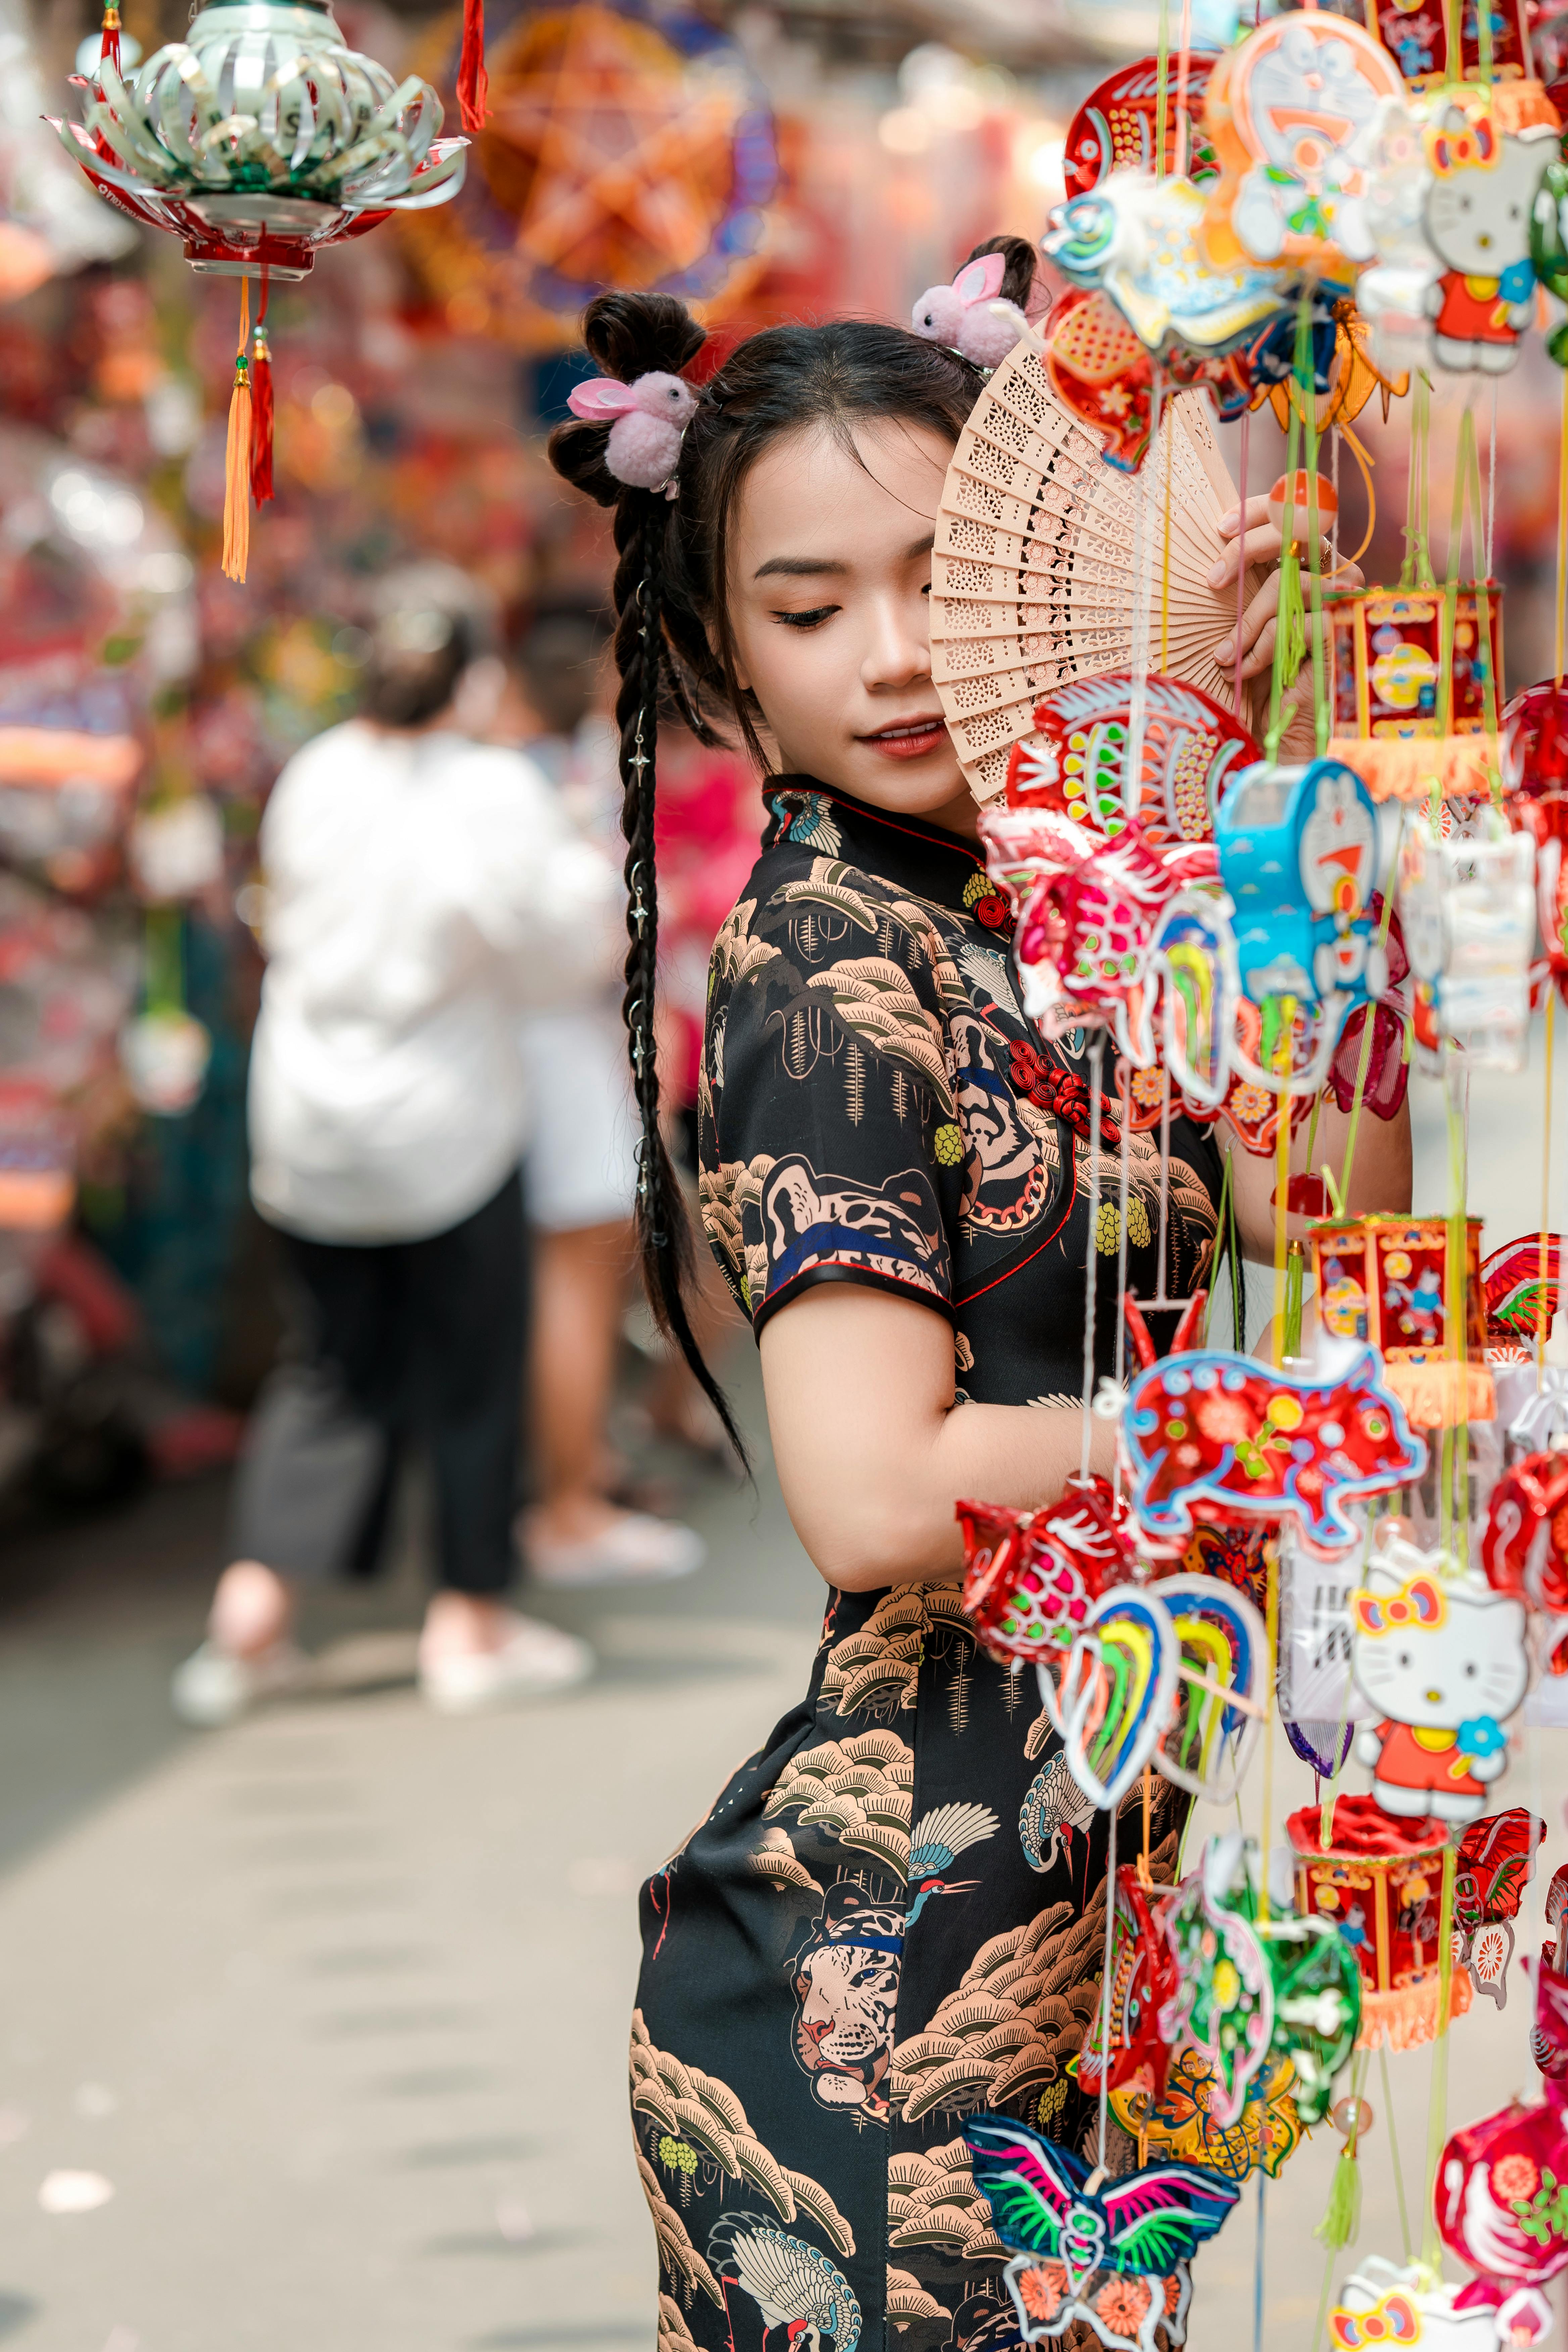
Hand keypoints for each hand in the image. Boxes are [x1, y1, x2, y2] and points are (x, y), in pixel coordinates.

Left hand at [1208, 495, 1363, 680]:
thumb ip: (1246, 589)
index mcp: (1313, 569)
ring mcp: (1344, 604)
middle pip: (1298, 534)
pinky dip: (1261, 647)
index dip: (1260, 513)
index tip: (1221, 529)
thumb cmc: (1265, 683)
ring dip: (1248, 621)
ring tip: (1224, 656)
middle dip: (1248, 550)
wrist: (1286, 735)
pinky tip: (1245, 670)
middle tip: (1213, 580)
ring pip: (1289, 584)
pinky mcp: (1343, 631)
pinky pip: (1294, 623)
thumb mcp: (1248, 628)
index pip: (1295, 518)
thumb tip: (1218, 556)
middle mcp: (1334, 579)